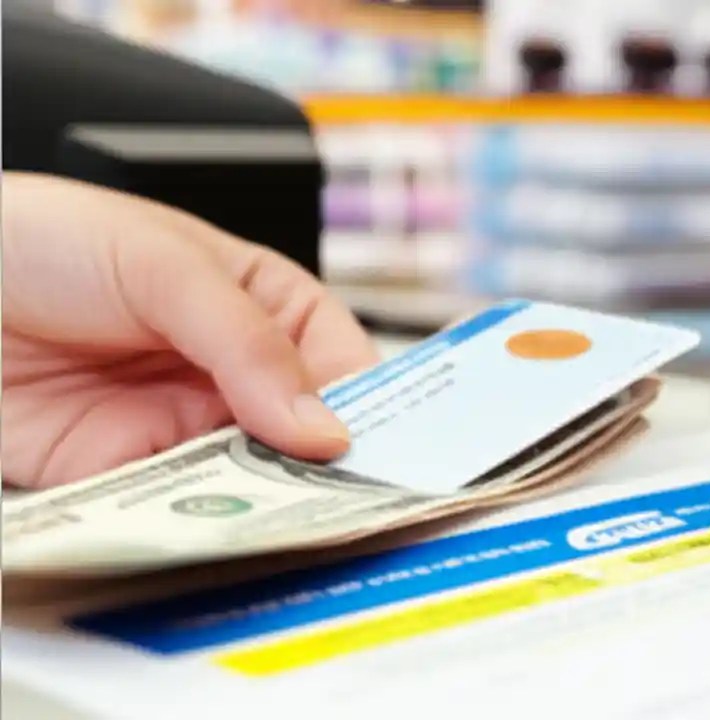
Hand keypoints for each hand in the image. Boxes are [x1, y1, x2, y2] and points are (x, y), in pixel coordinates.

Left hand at [2, 173, 379, 488]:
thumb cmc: (46, 238)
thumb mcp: (166, 267)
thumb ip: (249, 345)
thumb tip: (325, 427)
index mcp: (264, 306)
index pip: (343, 362)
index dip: (373, 404)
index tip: (395, 447)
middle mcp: (233, 372)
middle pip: (308, 431)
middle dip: (332, 463)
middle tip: (359, 495)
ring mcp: (184, 425)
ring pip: (256, 477)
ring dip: (277, 499)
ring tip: (303, 517)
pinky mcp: (128, 473)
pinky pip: (184, 508)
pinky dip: (208, 523)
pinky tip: (227, 527)